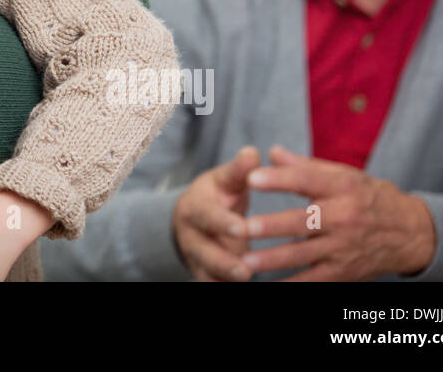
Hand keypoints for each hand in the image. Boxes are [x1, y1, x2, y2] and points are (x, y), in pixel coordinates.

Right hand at [172, 145, 259, 280]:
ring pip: (206, 275)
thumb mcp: (225, 180)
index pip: (206, 215)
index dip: (222, 222)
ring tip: (246, 281)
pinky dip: (224, 289)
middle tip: (244, 270)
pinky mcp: (202, 276)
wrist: (194, 219)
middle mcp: (190, 235)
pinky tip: (246, 290)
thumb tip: (252, 152)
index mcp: (194, 207)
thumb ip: (239, 170)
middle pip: (202, 252)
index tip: (242, 227)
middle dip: (222, 262)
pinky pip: (211, 286)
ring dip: (224, 280)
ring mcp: (195, 258)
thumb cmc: (218, 196)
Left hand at [240, 145, 436, 280]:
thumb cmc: (368, 197)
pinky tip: (269, 286)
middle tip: (244, 226)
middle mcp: (344, 217)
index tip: (251, 178)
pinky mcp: (344, 272)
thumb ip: (304, 166)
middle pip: (304, 221)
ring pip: (305, 254)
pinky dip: (292, 285)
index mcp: (342, 187)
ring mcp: (344, 247)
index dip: (279, 179)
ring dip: (275, 259)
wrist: (411, 233)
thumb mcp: (343, 175)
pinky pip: (314, 280)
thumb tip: (270, 152)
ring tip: (247, 261)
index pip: (307, 181)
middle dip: (273, 225)